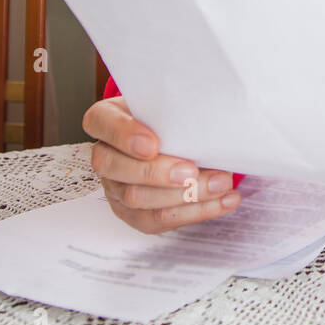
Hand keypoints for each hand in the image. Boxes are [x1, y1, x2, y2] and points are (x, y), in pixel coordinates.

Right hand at [81, 96, 240, 233]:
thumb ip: (179, 108)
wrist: (182, 142)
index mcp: (107, 120)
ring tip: (220, 184)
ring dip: (185, 195)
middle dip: (157, 173)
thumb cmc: (173, 119)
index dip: (124, 134)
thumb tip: (211, 114)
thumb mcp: (172, 105)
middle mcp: (106, 156)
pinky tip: (223, 201)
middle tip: (191, 172)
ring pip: (138, 198)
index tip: (153, 144)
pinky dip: (197, 211)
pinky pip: (159, 219)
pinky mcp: (134, 214)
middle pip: (116, 168)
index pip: (101, 123)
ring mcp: (116, 188)